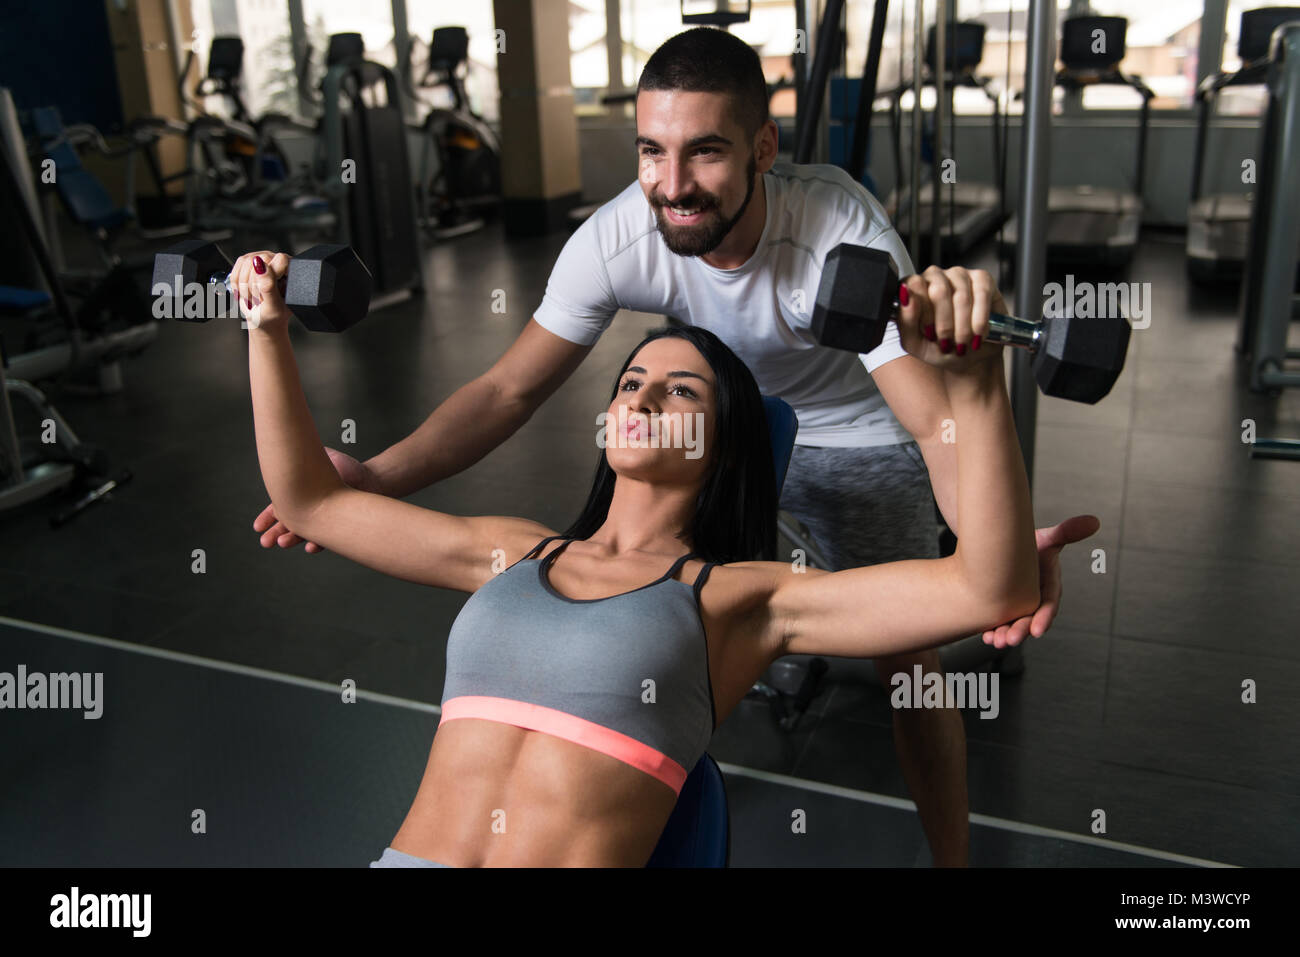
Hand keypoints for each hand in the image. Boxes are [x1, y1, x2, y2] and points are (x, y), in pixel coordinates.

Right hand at [230, 251, 291, 330]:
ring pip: (246, 263)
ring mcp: (261, 260)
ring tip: (253, 298)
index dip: (270, 276)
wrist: (261, 319)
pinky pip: (237, 268)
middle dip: (254, 285)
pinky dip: (237, 284)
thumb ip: (268, 287)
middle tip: (260, 300)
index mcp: (291, 271)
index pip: (280, 260)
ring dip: (244, 286)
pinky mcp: (247, 263)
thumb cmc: (272, 316)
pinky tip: (245, 293)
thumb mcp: (273, 306)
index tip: (266, 291)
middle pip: (259, 261)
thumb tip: (261, 266)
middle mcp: (277, 262)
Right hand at [252, 448, 376, 552]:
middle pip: (288, 524)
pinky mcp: (338, 529)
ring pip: (304, 533)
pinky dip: (318, 542)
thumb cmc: (348, 469)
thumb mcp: (324, 458)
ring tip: (282, 543)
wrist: (373, 481)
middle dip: (275, 534)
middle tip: (265, 543)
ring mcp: (323, 520)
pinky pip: (326, 538)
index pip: (279, 508)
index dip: (267, 518)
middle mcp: (310, 510)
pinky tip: (310, 547)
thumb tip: (288, 443)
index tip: (257, 527)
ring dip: (292, 539)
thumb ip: (307, 454)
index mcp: (302, 495)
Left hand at [897, 266, 1008, 370]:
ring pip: (962, 296)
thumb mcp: (916, 343)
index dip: (924, 314)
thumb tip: (906, 297)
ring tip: (963, 342)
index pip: (914, 285)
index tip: (930, 334)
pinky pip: (982, 294)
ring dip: (963, 327)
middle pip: (939, 291)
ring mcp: (958, 275)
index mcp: (913, 288)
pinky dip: (980, 320)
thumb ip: (906, 321)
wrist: (970, 356)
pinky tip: (978, 333)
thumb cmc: (939, 347)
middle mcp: (934, 277)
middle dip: (945, 325)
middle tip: (948, 343)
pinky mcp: (982, 278)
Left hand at [982, 514, 1100, 647]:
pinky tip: (985, 637)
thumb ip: (1067, 532)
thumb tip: (1094, 521)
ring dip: (1004, 635)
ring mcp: (1019, 605)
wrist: (1003, 544)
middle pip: (1030, 619)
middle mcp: (1035, 599)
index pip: (1049, 604)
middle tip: (1009, 640)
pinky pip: (999, 622)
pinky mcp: (1003, 607)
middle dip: (1020, 631)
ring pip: (1013, 624)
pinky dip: (991, 630)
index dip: (1044, 617)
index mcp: (1049, 586)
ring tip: (994, 641)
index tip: (1037, 631)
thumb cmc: (1028, 542)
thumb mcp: (1047, 537)